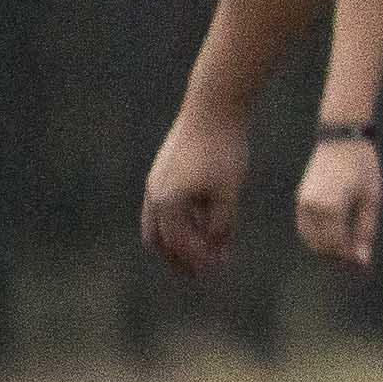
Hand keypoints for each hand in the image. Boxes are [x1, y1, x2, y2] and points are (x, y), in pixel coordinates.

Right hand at [139, 100, 249, 280]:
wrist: (213, 108)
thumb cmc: (223, 150)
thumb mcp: (227, 191)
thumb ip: (221, 222)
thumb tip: (217, 248)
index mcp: (167, 203)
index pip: (180, 244)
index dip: (198, 260)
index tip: (216, 272)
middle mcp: (155, 195)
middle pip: (159, 240)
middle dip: (179, 258)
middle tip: (200, 273)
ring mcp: (157, 183)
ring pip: (161, 223)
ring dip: (180, 239)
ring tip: (204, 251)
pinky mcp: (164, 172)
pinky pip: (168, 206)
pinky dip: (182, 220)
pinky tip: (204, 223)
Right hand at [292, 128, 382, 269]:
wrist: (341, 140)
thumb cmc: (362, 166)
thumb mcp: (371, 198)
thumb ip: (365, 231)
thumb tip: (361, 260)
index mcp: (331, 208)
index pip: (336, 245)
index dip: (349, 258)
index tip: (363, 266)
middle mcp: (311, 209)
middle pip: (320, 246)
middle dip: (337, 256)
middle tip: (356, 260)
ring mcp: (302, 204)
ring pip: (310, 239)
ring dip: (326, 248)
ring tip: (347, 249)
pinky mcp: (299, 200)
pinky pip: (305, 228)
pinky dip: (317, 237)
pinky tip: (334, 236)